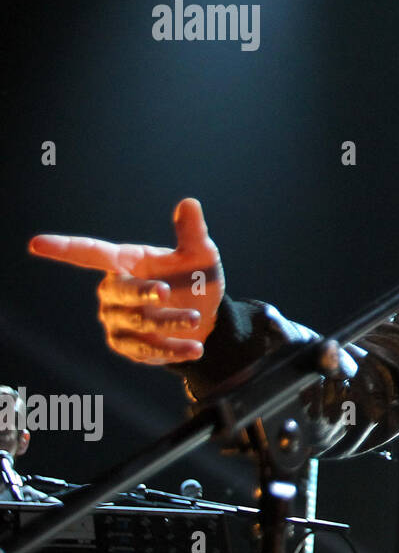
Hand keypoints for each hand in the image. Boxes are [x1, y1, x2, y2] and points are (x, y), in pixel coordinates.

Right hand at [29, 198, 224, 364]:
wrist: (207, 319)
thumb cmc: (196, 279)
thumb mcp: (200, 255)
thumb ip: (192, 233)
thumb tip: (189, 203)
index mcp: (126, 262)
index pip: (90, 253)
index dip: (64, 248)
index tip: (36, 244)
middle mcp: (115, 291)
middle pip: (121, 292)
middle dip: (142, 292)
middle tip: (165, 291)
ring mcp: (119, 321)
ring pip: (137, 322)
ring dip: (167, 320)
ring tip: (195, 319)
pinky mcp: (129, 347)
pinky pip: (148, 349)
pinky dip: (173, 348)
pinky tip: (194, 348)